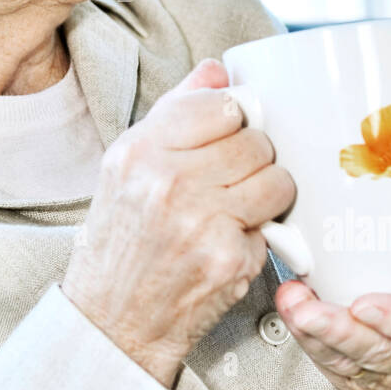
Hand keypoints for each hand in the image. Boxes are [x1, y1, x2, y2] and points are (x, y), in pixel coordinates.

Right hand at [62, 58, 295, 387]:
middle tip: (233, 182)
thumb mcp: (128, 167)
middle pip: (255, 140)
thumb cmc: (122, 241)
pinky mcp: (229, 257)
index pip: (219, 105)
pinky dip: (261, 235)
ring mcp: (201, 220)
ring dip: (268, 195)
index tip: (227, 139)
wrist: (112, 320)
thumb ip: (175, 112)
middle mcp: (167, 180)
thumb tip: (217, 69)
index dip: (233, 122)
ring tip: (239, 210)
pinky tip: (230, 243)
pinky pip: (274, 225)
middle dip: (254, 160)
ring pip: (277, 179)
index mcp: (139, 150)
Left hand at [275, 225, 390, 389]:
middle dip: (339, 330)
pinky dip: (304, 337)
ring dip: (314, 332)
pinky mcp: (352, 374)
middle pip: (376, 350)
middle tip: (307, 309)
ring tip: (290, 303)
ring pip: (345, 357)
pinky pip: (327, 358)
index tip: (365, 304)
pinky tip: (289, 310)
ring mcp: (380, 370)